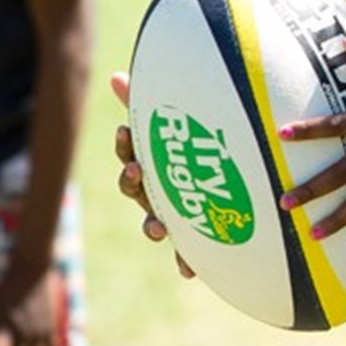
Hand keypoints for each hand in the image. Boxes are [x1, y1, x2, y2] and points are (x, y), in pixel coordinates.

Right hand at [112, 71, 194, 278]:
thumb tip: (117, 75)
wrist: (229, 182)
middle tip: (137, 169)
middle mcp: (156, 190)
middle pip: (136, 189)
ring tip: (158, 227)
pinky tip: (189, 269)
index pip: (129, 154)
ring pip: (154, 222)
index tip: (125, 131)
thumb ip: (150, 104)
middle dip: (132, 181)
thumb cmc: (194, 147)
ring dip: (153, 225)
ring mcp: (172, 213)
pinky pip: (185, 251)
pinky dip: (185, 260)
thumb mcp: (176, 125)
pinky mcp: (192, 234)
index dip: (125, 145)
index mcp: (152, 163)